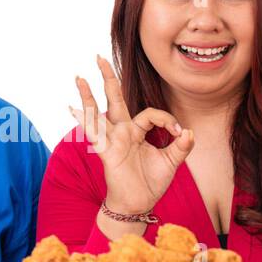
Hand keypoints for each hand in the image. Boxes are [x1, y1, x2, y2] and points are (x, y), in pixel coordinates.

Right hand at [69, 55, 194, 213]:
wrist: (139, 204)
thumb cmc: (151, 183)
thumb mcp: (171, 161)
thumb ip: (181, 146)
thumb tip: (189, 132)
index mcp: (136, 132)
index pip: (151, 114)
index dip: (167, 119)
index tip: (180, 132)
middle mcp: (121, 132)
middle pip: (115, 99)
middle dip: (108, 78)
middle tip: (99, 57)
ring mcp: (112, 141)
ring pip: (99, 113)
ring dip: (89, 95)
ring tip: (79, 77)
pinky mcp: (108, 152)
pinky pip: (95, 134)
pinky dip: (84, 121)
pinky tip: (72, 109)